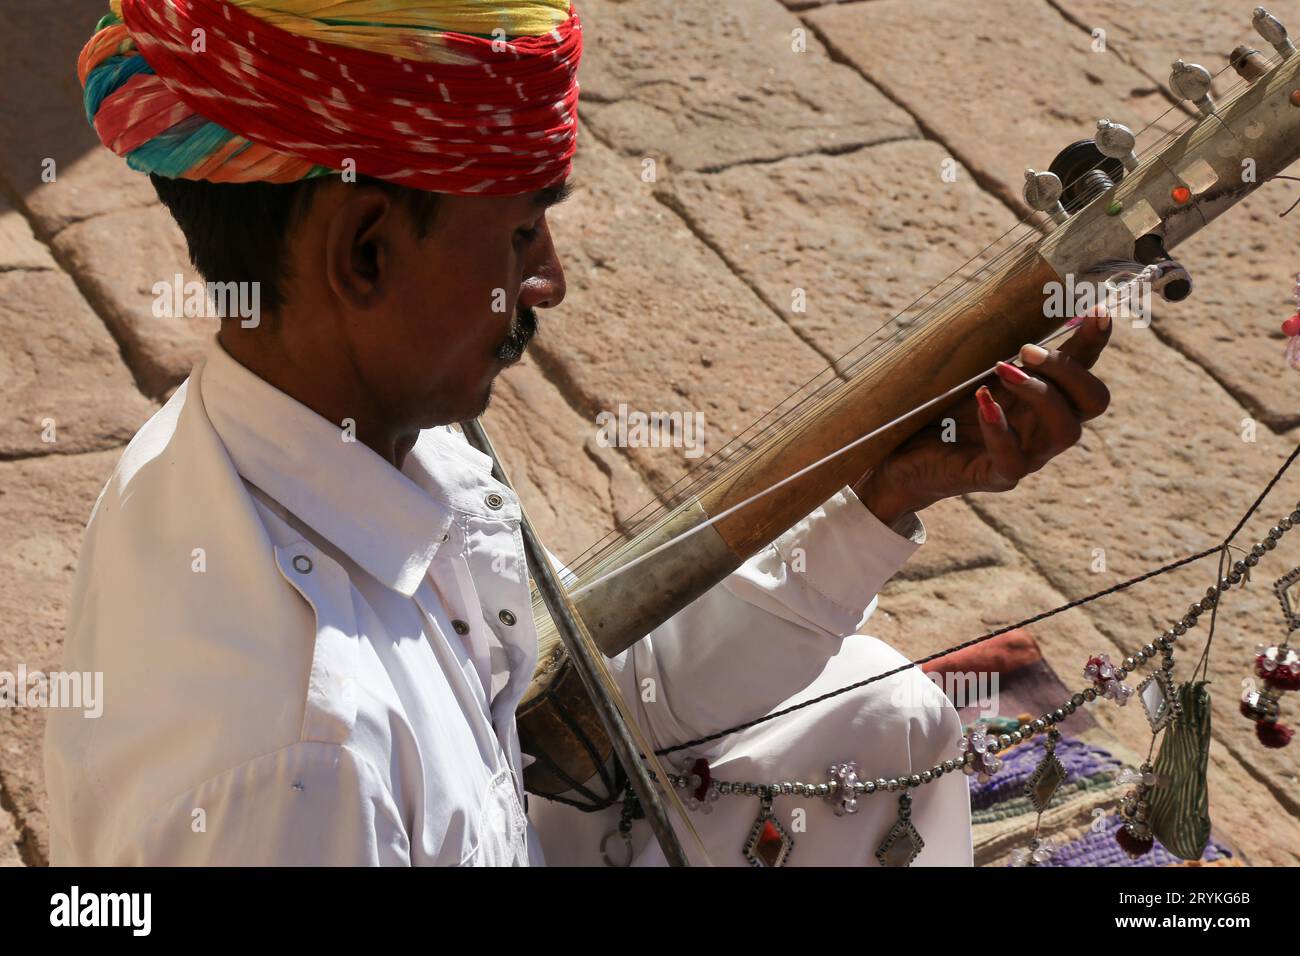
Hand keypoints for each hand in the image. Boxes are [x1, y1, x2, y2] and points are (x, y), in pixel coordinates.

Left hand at [853, 305, 1112, 525]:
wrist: (901, 455)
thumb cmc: (940, 408)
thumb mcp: (971, 371)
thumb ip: (997, 346)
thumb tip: (1010, 299)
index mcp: (1046, 400)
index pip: (1086, 372)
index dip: (1095, 343)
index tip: (1097, 311)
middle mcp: (1046, 429)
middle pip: (1093, 402)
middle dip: (1069, 369)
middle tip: (1026, 349)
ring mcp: (1027, 456)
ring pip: (1066, 431)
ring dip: (1040, 393)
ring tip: (1002, 369)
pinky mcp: (997, 476)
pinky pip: (1013, 459)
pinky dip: (1000, 427)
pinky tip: (984, 402)